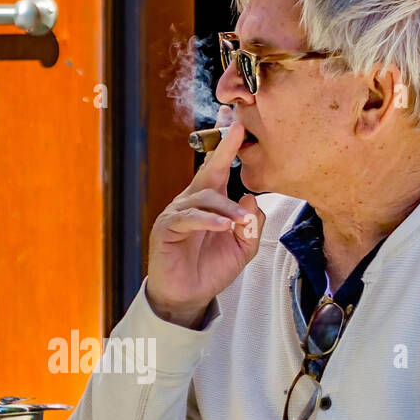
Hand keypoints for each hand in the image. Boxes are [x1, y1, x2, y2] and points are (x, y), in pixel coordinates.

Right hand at [145, 107, 264, 327]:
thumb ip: (252, 224)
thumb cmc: (211, 269)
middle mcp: (192, 202)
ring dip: (226, 208)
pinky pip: (189, 219)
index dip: (228, 146)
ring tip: (241, 221)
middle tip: (236, 130)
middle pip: (208, 170)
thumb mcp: (243, 247)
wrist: (188, 296)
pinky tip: (223, 226)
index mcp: (210, 202)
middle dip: (222, 149)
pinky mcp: (167, 229)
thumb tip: (252, 198)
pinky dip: (208, 221)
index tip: (239, 123)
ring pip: (204, 198)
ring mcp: (177, 213)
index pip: (220, 169)